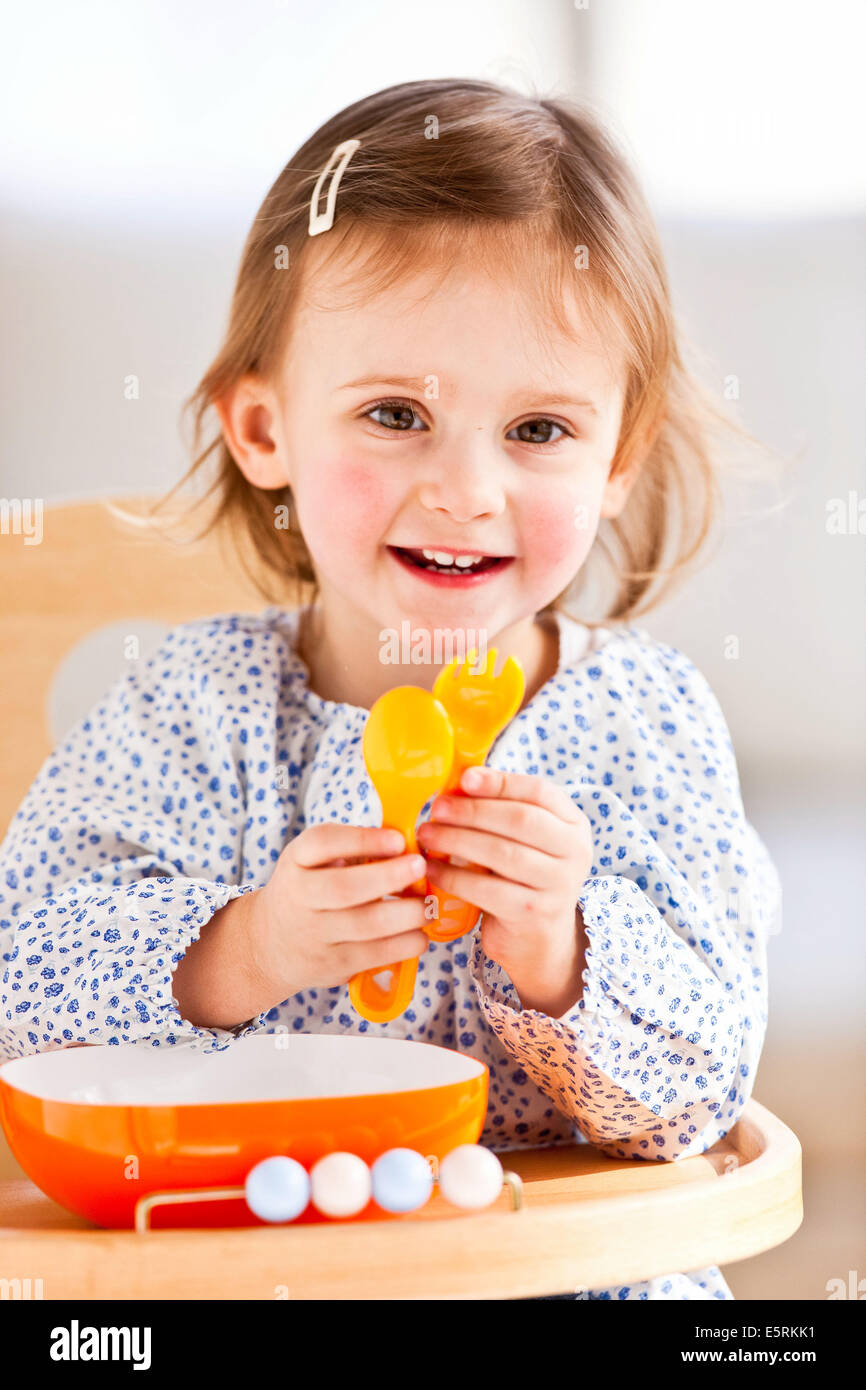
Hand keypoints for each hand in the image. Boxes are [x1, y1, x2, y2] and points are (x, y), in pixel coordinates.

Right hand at [248, 825, 430, 1001]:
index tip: (398, 839)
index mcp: (297, 861)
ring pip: (365, 925)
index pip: (322, 843)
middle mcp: (300, 896)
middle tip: (421, 866)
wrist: (270, 943)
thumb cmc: (308, 889)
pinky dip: (404, 945)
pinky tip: (420, 934)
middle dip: (389, 876)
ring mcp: (315, 934)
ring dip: (406, 914)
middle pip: (344, 887)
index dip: (362, 839)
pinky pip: (374, 955)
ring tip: (428, 905)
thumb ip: (351, 848)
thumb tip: (408, 845)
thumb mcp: (313, 860)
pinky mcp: (332, 964)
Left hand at [417, 768, 591, 1016]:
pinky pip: (488, 889)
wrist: (539, 939)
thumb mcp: (523, 841)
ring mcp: (558, 886)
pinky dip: (455, 877)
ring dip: (458, 841)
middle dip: (473, 811)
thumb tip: (458, 783)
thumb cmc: (522, 878)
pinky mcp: (534, 914)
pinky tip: (432, 870)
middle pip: (521, 820)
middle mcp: (575, 853)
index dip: (500, 782)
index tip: (464, 778)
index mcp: (573, 824)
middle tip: (437, 808)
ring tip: (428, 835)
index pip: (539, 792)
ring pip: (503, 854)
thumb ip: (501, 812)